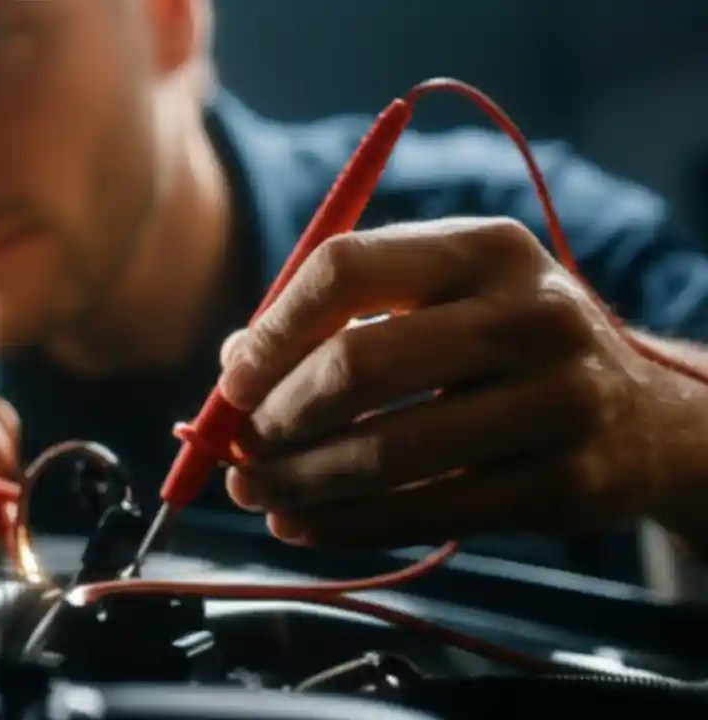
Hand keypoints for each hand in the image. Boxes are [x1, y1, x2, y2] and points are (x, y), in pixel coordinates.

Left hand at [217, 216, 707, 549]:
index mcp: (483, 249)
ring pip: (386, 453)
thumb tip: (236, 364)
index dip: (273, 330)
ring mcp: (556, 402)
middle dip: (279, 416)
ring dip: (299, 481)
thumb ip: (344, 317)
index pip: (347, 270)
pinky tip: (300, 526)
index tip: (232, 380)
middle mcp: (530, 315)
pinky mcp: (563, 486)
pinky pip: (425, 515)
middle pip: (362, 365)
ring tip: (253, 490)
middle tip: (239, 447)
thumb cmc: (508, 348)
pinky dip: (344, 527)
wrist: (646, 418)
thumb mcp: (447, 300)